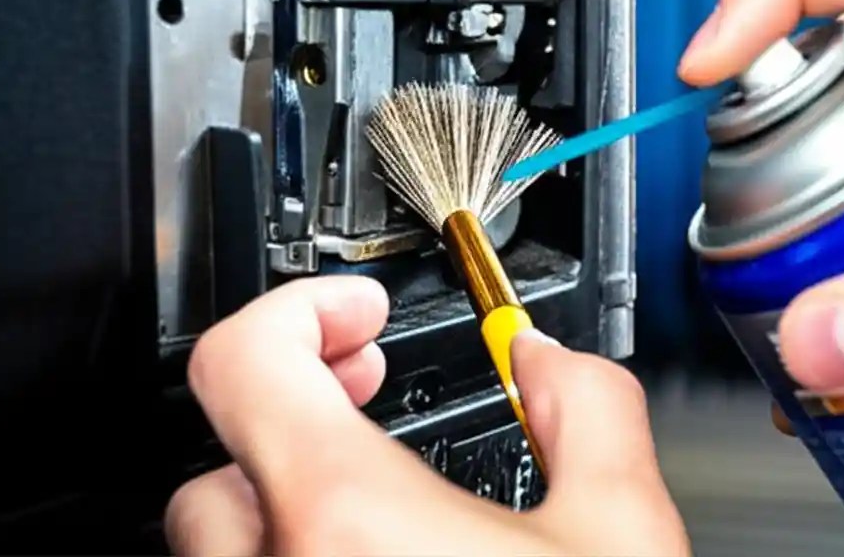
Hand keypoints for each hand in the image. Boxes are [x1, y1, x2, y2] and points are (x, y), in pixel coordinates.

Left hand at [164, 276, 688, 555]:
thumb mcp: (622, 536)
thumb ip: (588, 412)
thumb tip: (547, 363)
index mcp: (351, 521)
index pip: (245, 362)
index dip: (299, 310)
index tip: (356, 317)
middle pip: (221, 466)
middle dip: (298, 414)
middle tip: (367, 392)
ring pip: (226, 553)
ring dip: (290, 506)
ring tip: (382, 503)